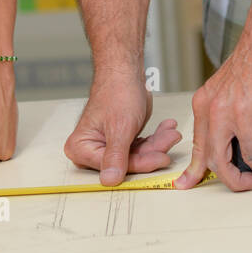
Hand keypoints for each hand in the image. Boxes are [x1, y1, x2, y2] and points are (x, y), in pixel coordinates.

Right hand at [63, 71, 181, 185]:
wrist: (125, 71)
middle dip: (152, 150)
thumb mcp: (119, 127)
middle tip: (170, 140)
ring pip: (138, 156)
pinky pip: (141, 148)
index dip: (140, 162)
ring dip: (157, 144)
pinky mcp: (122, 142)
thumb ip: (115, 156)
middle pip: (127, 163)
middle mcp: (91, 150)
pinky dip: (156, 139)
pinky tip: (167, 130)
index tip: (160, 157)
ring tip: (170, 132)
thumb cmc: (116, 91)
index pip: (114, 166)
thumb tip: (109, 180)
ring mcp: (107, 146)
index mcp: (80, 147)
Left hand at [174, 23, 251, 191]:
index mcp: (205, 105)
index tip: (187, 185)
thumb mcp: (224, 89)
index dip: (195, 171)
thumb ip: (223, 117)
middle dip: (239, 182)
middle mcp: (219, 109)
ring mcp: (243, 110)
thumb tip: (232, 149)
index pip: (200, 147)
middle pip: (221, 162)